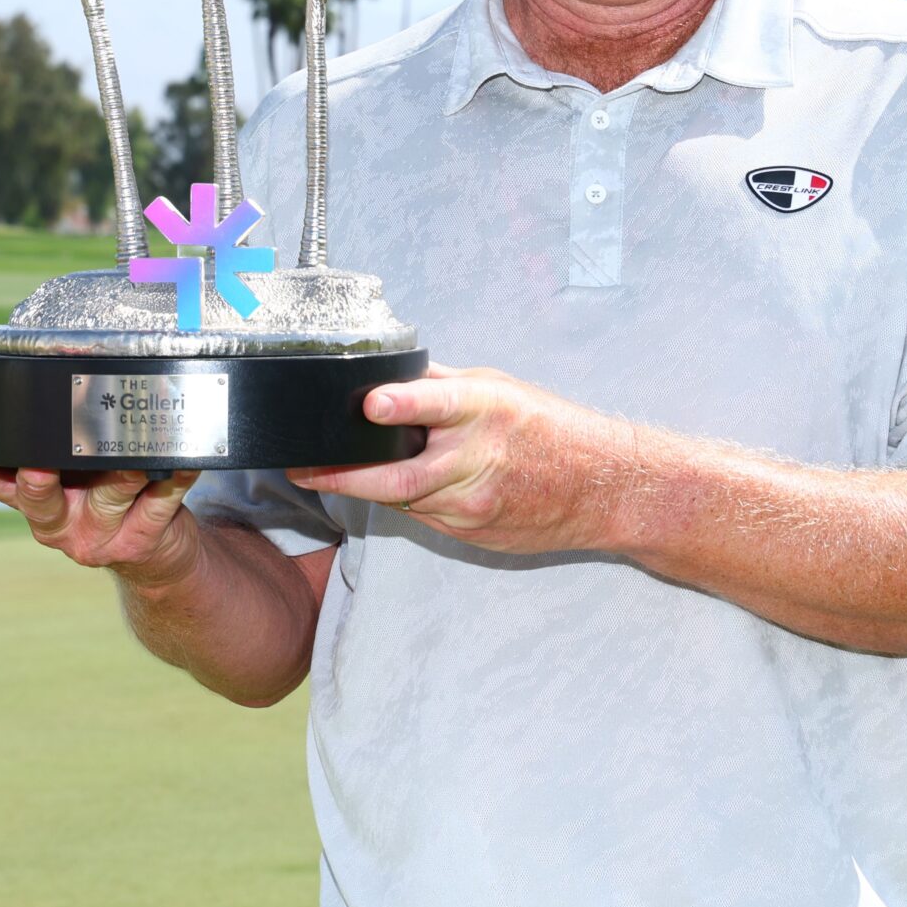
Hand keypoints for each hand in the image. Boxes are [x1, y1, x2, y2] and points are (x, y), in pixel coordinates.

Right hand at [0, 404, 201, 584]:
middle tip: (37, 465)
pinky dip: (173, 480)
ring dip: (122, 471)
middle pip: (34, 499)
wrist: (155, 550)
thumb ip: (56, 427)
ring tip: (134, 454)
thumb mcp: (69, 466)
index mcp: (24, 491)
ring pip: (107, 496)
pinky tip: (184, 463)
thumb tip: (65, 350)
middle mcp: (52, 518)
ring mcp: (94, 534)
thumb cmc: (106, 490)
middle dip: (36, 481)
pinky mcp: (137, 542)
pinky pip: (158, 506)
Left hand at [288, 365, 638, 555]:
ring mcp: (476, 502)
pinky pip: (425, 516)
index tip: (368, 404)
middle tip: (302, 469)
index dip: (400, 406)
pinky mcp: (474, 532)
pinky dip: (405, 502)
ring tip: (322, 475)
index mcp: (487, 409)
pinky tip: (394, 489)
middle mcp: (479, 457)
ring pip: (405, 500)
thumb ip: (443, 387)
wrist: (604, 488)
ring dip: (365, 489)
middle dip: (345, 475)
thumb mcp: (501, 389)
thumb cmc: (553, 430)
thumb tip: (389, 375)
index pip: (437, 405)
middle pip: (402, 475)